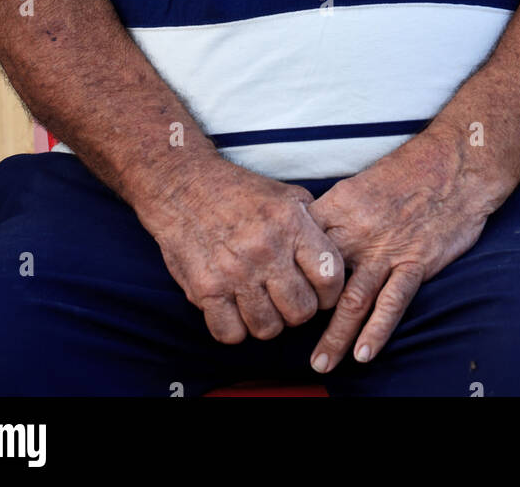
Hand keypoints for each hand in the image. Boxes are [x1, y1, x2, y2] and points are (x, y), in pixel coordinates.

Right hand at [139, 156, 345, 343]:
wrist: (184, 186)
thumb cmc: (240, 192)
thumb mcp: (287, 196)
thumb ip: (314, 225)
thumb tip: (336, 258)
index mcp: (290, 224)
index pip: (330, 277)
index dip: (330, 293)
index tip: (320, 292)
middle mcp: (265, 249)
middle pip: (301, 312)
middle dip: (299, 311)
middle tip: (288, 299)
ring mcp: (234, 271)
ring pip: (268, 328)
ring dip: (267, 322)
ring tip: (261, 303)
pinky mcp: (205, 288)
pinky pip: (230, 334)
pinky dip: (235, 329)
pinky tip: (235, 310)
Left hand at [307, 124, 506, 373]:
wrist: (456, 163)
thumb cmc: (411, 169)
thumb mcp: (362, 181)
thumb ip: (338, 212)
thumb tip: (316, 235)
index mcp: (339, 205)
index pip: (300, 243)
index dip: (285, 269)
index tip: (276, 292)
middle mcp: (356, 230)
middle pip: (318, 278)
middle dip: (301, 311)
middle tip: (287, 338)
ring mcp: (386, 249)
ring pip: (351, 300)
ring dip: (334, 336)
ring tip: (320, 363)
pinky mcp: (415, 262)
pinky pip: (391, 302)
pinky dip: (376, 331)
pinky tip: (363, 354)